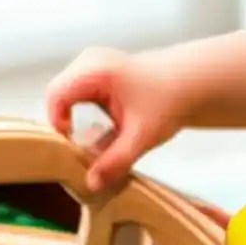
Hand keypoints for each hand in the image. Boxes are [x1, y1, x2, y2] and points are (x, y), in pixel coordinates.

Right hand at [45, 47, 190, 192]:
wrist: (189, 82)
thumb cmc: (168, 103)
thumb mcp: (141, 137)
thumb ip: (115, 161)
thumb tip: (91, 184)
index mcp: (97, 71)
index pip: (57, 96)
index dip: (57, 123)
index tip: (71, 145)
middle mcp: (89, 61)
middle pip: (56, 94)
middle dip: (62, 123)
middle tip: (78, 147)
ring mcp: (91, 61)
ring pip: (63, 94)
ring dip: (69, 117)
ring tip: (88, 138)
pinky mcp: (94, 68)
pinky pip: (73, 91)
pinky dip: (77, 111)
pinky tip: (95, 127)